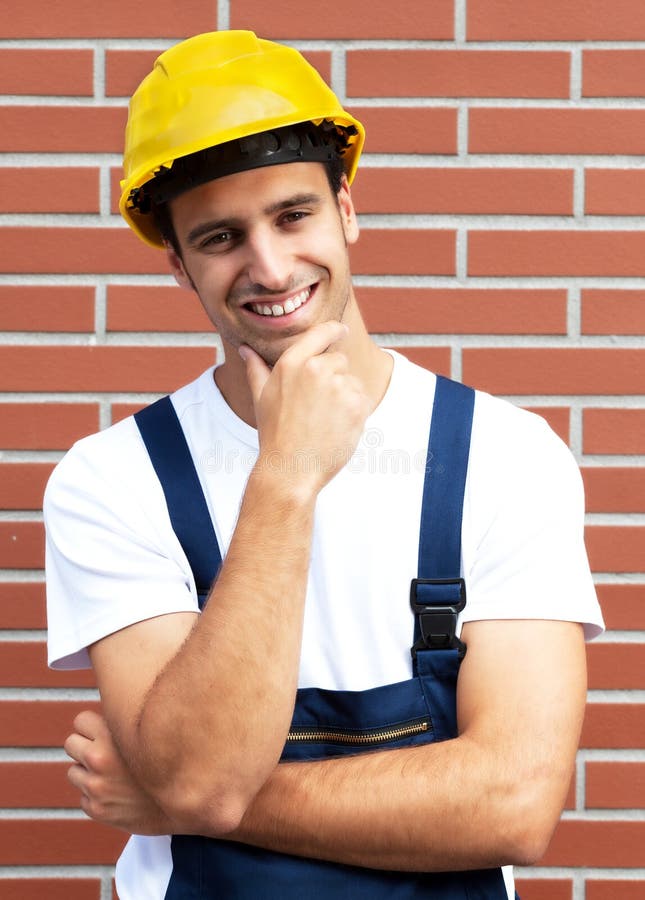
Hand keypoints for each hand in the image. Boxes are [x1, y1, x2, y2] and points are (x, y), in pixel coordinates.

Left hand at [64, 709, 170, 834]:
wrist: (185, 804)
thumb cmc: (169, 761)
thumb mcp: (149, 733)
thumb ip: (126, 722)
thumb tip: (112, 705)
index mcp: (111, 737)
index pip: (80, 721)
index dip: (93, 725)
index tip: (105, 731)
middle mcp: (98, 760)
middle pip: (70, 743)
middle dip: (86, 747)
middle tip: (106, 752)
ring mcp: (95, 787)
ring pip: (74, 771)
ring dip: (89, 772)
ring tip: (116, 774)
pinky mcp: (96, 809)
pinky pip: (84, 796)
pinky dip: (96, 795)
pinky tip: (120, 794)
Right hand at [240, 321, 370, 492]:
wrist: (291, 469)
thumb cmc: (274, 434)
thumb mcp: (260, 398)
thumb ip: (256, 369)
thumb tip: (244, 349)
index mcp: (292, 363)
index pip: (321, 333)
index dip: (335, 330)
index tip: (342, 330)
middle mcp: (316, 368)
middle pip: (339, 361)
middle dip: (334, 379)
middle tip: (316, 408)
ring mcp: (338, 385)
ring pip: (352, 382)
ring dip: (345, 397)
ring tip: (324, 421)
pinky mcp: (357, 404)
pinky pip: (363, 399)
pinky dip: (355, 413)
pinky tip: (336, 428)